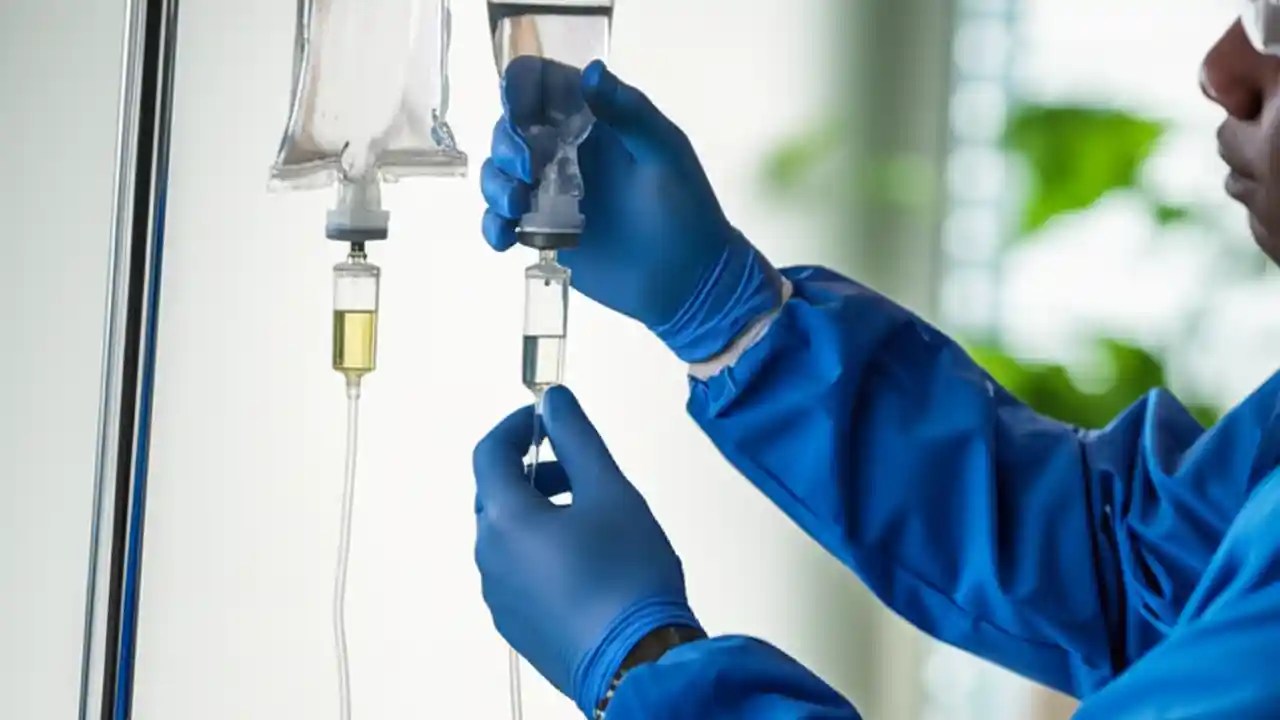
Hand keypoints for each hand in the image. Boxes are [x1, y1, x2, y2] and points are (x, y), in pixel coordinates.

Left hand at [473, 386, 699, 714]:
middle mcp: (490, 559)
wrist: (638, 661)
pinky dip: (539, 552)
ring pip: (506, 538)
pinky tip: (586, 564)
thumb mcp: (610, 491)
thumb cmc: (627, 575)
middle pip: (495, 496)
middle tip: (575, 470)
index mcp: (505, 520)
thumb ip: (576, 438)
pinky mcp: (516, 626)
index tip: (544, 418)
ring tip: (590, 521)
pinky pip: (517, 573)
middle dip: (530, 472)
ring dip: (536, 514)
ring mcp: (499, 597)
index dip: (514, 427)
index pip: (489, 453)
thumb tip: (554, 402)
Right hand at [481, 60, 782, 361]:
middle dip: (506, 145)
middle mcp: (565, 150)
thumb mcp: (664, 153)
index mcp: (594, 120)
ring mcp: (550, 192)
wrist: (688, 281)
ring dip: (496, 185)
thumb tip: (591, 72)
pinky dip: (493, 226)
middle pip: (510, 129)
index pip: (541, 85)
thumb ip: (629, 111)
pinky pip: (501, 221)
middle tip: (529, 173)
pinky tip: (505, 239)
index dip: (521, 90)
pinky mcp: (543, 231)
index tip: (522, 116)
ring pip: (499, 173)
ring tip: (517, 208)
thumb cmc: (685, 210)